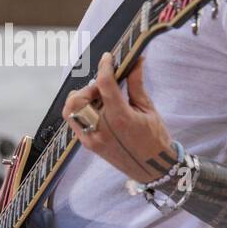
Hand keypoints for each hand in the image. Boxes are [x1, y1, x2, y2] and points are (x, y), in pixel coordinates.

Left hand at [62, 53, 172, 182]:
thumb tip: (135, 61)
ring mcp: (92, 139)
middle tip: (104, 86)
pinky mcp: (89, 145)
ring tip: (99, 98)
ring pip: (71, 111)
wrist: (153, 169)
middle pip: (78, 98)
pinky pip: (75, 122)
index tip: (108, 57)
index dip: (105, 66)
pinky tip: (97, 109)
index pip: (104, 84)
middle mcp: (102, 130)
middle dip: (89, 87)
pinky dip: (82, 111)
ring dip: (81, 99)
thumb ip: (136, 84)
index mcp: (120, 118)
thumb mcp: (148, 109)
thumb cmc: (155, 139)